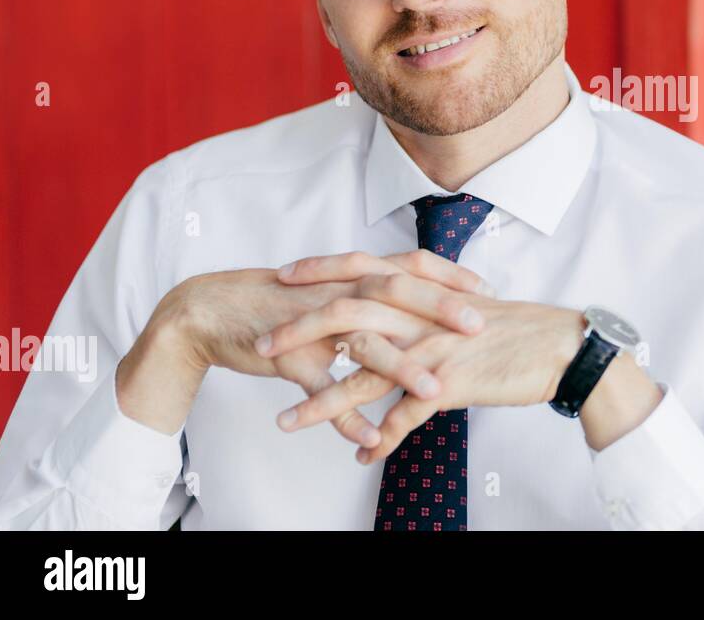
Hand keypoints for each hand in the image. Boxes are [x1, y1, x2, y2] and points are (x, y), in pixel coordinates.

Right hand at [164, 257, 487, 446]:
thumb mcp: (333, 290)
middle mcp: (339, 292)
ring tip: (435, 392)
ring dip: (400, 369)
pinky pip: (319, 388)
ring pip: (363, 343)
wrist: (214, 310)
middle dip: (440, 309)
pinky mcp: (288, 356)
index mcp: (353, 275)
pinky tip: (367, 439)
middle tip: (479, 328)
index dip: (449, 277)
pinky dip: (343, 414)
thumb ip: (375, 294)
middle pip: (396, 292)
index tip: (488, 292)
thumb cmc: (282, 301)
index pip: (410, 266)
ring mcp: (313, 324)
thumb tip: (418, 302)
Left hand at [263, 265, 584, 462]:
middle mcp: (421, 314)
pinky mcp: (448, 385)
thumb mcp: (466, 304)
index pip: (361, 271)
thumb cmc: (517, 327)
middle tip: (262, 346)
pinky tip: (362, 456)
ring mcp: (432, 349)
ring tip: (284, 421)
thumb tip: (406, 300)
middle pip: (346, 317)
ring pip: (362, 376)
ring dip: (321, 402)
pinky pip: (402, 419)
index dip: (320, 273)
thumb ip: (430, 302)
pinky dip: (380, 440)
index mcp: (424, 290)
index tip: (284, 277)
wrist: (559, 347)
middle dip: (298, 332)